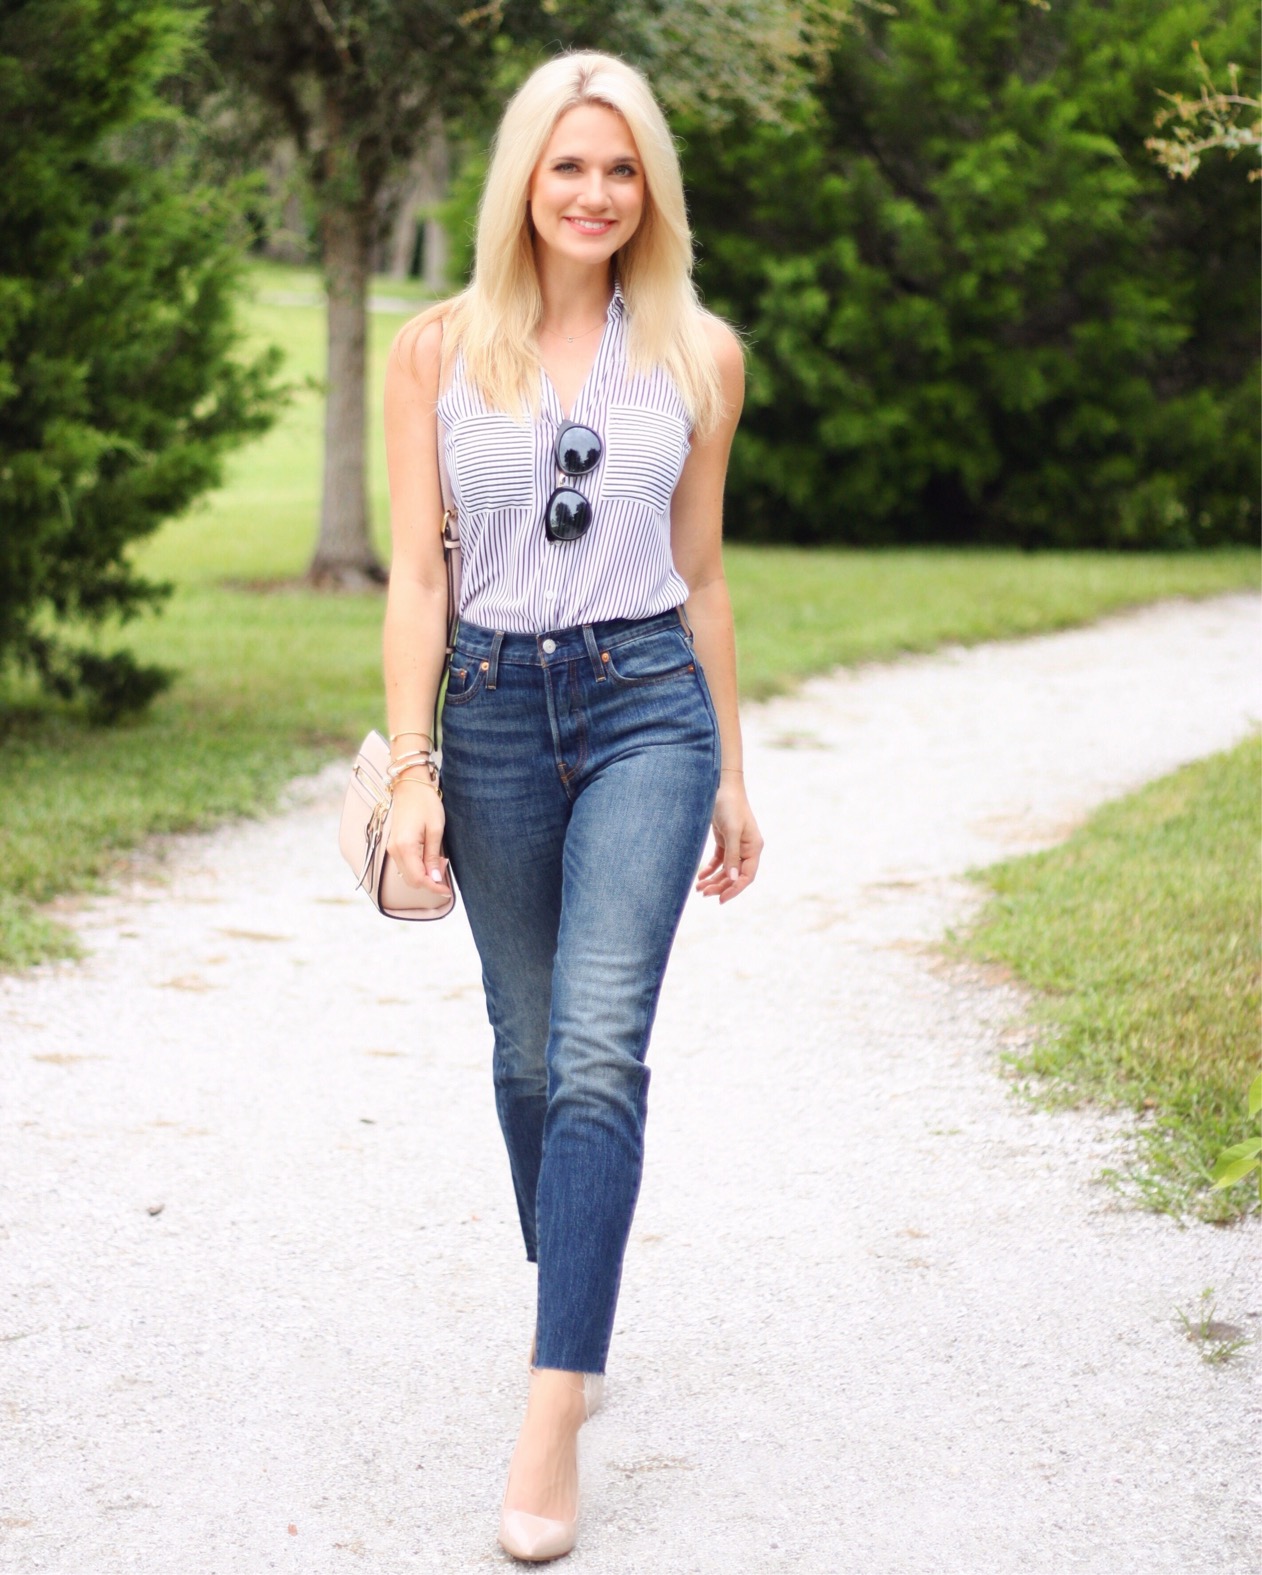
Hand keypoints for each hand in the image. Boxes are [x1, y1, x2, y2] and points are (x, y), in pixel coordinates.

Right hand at [387, 777, 449, 894]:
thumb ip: (434, 857)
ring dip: (424, 875)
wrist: (410, 786)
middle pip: (411, 881)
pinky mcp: (394, 845)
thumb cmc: (426, 804)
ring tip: (440, 861)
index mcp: (405, 847)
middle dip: (430, 882)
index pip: (419, 879)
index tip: (448, 890)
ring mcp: (392, 848)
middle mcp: (395, 851)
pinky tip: (430, 858)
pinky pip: (406, 865)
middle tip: (446, 869)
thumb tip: (436, 879)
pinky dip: (418, 868)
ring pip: (408, 875)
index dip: (434, 887)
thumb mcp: (436, 830)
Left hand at [695, 777, 761, 902]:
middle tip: (704, 894)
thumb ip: (732, 855)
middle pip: (735, 876)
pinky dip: (710, 870)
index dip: (735, 889)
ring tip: (699, 889)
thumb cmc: (730, 806)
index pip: (747, 876)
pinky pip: (719, 861)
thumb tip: (733, 879)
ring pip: (726, 870)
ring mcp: (735, 846)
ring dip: (713, 880)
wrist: (722, 786)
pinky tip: (700, 877)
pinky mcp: (724, 841)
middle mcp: (746, 849)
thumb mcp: (731, 831)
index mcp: (753, 848)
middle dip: (720, 886)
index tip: (721, 899)